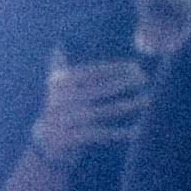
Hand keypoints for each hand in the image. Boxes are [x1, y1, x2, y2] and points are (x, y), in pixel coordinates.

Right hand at [29, 54, 147, 162]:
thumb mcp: (55, 89)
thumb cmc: (58, 110)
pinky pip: (99, 134)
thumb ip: (59, 67)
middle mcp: (59, 100)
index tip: (136, 66)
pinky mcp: (70, 140)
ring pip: (101, 111)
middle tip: (144, 79)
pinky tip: (137, 130)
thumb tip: (57, 45)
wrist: (43, 144)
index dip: (115, 69)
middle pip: (98, 90)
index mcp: (58, 83)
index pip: (91, 72)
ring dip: (127, 105)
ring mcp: (64, 121)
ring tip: (147, 99)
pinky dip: (118, 133)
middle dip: (124, 83)